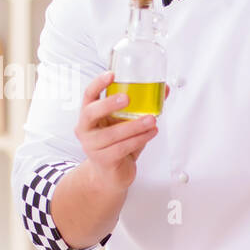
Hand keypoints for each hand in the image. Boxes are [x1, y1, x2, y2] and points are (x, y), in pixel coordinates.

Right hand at [75, 71, 165, 190]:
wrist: (110, 175)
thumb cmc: (117, 144)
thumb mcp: (126, 122)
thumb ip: (141, 106)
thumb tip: (164, 89)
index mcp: (89, 115)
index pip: (88, 95)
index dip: (98, 83)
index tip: (112, 74)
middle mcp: (85, 129)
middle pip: (91, 112)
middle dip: (109, 104)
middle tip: (128, 98)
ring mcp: (92, 146)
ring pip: (112, 133)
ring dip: (134, 126)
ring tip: (151, 120)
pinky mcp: (103, 160)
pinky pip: (121, 148)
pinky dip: (139, 140)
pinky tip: (151, 133)